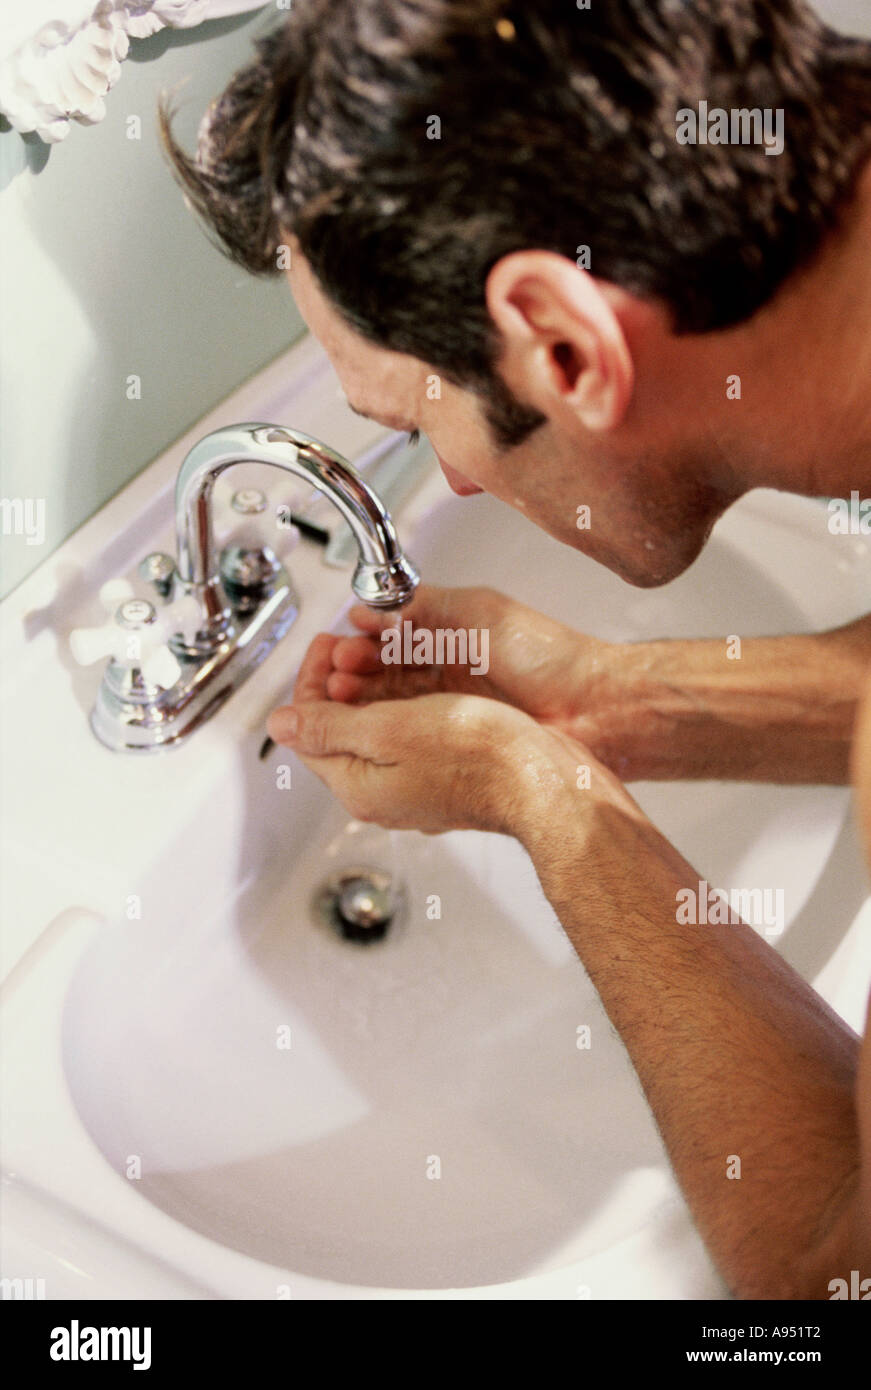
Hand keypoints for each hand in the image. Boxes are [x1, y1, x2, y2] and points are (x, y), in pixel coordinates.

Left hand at [266, 630, 610, 837]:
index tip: (327, 644)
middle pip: (339, 732)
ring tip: (382, 656)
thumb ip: (330, 726)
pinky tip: (421, 686)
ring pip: (375, 733)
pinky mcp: (446, 780)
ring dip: (372, 690)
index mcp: (358, 787)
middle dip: (339, 682)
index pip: (308, 730)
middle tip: (349, 644)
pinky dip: (405, 707)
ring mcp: (415, 790)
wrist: (547, 782)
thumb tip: (281, 724)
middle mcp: (382, 795)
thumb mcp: (389, 731)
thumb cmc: (480, 757)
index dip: (311, 679)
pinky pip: (409, 739)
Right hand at [322, 582, 619, 736]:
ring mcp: (448, 710)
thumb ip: (424, 606)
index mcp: (449, 638)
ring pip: (388, 704)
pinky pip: (407, 731)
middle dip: (350, 671)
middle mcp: (445, 675)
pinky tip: (365, 718)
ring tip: (339, 691)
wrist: (590, 708)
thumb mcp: (477, 612)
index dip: (358, 642)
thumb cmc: (547, 657)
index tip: (336, 643)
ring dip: (359, 698)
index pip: (387, 640)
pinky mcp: (455, 740)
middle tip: (331, 671)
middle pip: (380, 674)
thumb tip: (375, 610)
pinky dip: (381, 724)